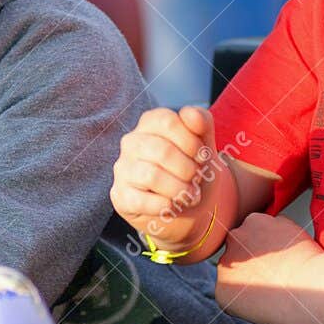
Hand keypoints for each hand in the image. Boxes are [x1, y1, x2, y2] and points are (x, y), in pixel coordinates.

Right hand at [111, 106, 223, 250]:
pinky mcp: (120, 196)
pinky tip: (173, 206)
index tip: (202, 157)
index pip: (167, 121)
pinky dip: (166, 206)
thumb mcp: (204, 144)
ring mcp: (123, 169)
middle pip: (162, 150)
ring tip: (190, 195)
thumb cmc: (192, 170)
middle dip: (188, 169)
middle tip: (197, 179)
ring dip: (180, 190)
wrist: (188, 209)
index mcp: (150, 123)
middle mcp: (131, 142)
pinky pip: (142, 201)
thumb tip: (190, 114)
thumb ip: (202, 122)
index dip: (192, 142)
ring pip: (152, 176)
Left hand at [215, 212, 320, 321]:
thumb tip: (266, 236)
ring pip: (232, 274)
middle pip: (238, 251)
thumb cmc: (310, 263)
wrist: (309, 286)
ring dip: (244, 281)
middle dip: (249, 262)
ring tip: (269, 291)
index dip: (263, 250)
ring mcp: (225, 264)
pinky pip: (230, 296)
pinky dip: (241, 301)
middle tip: (270, 277)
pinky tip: (260, 303)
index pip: (251, 234)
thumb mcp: (293, 231)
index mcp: (253, 220)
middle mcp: (234, 238)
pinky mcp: (222, 289)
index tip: (275, 262)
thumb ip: (274, 229)